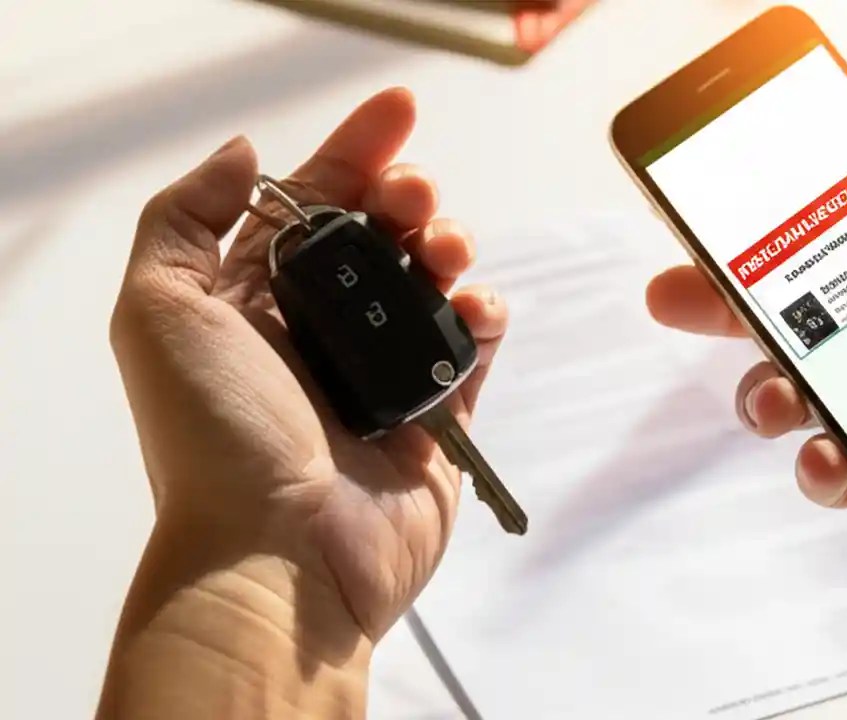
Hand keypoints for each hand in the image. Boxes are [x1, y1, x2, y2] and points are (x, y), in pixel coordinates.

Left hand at [103, 89, 505, 716]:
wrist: (281, 559)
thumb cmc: (216, 438)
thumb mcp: (159, 311)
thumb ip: (186, 218)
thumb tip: (245, 155)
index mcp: (254, 306)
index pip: (309, 210)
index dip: (351, 153)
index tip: (398, 115)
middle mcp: (318, 337)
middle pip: (379, 241)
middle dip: (406, 200)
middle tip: (419, 199)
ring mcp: (380, 379)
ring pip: (431, 287)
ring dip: (449, 251)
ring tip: (447, 252)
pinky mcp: (436, 421)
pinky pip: (471, 351)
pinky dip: (483, 319)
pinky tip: (478, 308)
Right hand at [646, 119, 846, 659]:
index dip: (782, 214)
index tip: (723, 198)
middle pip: (798, 304)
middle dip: (723, 296)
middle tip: (669, 291)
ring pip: (797, 386)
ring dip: (760, 387)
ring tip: (772, 395)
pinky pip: (833, 468)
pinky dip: (815, 468)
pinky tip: (834, 463)